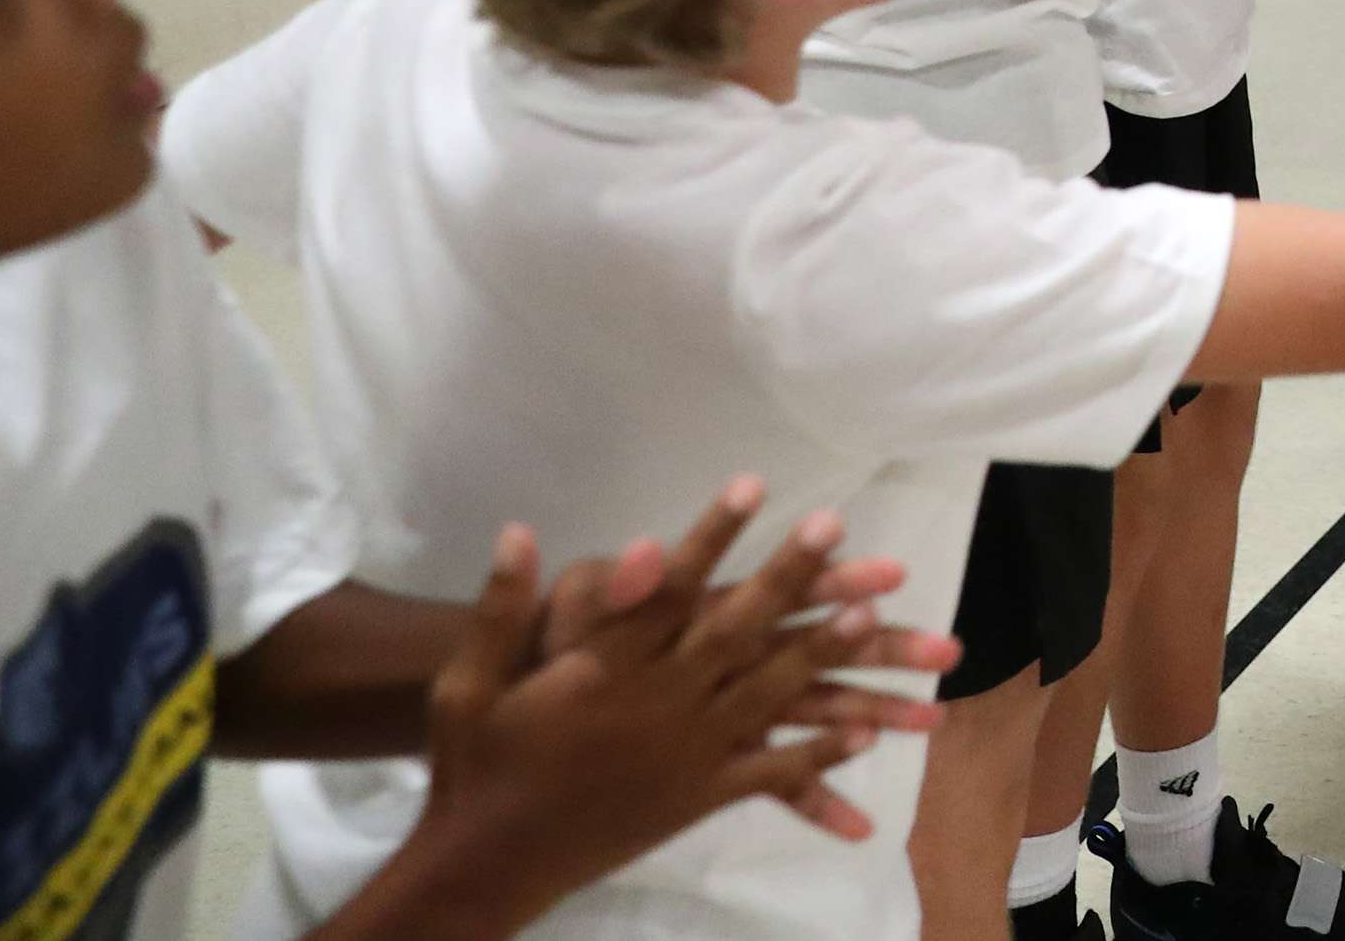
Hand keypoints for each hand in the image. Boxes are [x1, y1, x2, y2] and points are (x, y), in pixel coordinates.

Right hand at [400, 485, 957, 914]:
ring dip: (820, 651)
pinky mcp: (696, 799)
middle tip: (831, 522)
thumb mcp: (472, 682)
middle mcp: (657, 705)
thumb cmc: (476, 762)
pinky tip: (862, 739)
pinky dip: (816, 760)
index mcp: (606, 669)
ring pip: (768, 695)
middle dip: (788, 574)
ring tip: (873, 612)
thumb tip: (520, 531)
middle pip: (735, 628)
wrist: (483, 861)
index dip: (712, 534)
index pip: (669, 588)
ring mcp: (685, 755)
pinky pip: (767, 778)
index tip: (752, 484)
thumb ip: (503, 607)